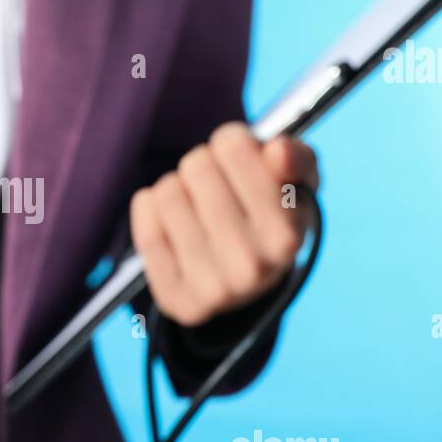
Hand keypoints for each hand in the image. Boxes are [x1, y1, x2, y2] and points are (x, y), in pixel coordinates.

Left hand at [130, 122, 318, 327]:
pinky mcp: (176, 299)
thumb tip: (278, 150)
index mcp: (285, 235)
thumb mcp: (297, 185)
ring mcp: (211, 288)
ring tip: (195, 205)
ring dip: (177, 188)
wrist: (249, 285)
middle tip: (214, 184)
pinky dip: (150, 211)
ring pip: (167, 193)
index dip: (232, 142)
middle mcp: (250, 266)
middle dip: (203, 165)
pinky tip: (171, 221)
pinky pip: (145, 228)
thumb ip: (296, 159)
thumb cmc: (272, 218)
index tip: (236, 154)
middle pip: (196, 166)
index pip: (234, 149)